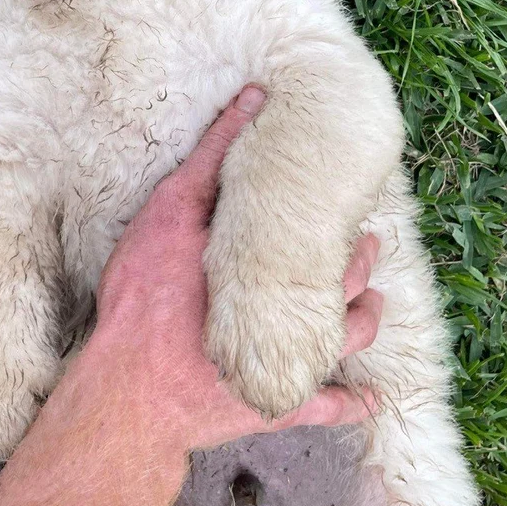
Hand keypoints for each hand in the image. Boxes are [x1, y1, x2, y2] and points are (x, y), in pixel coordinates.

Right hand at [87, 86, 381, 454]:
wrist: (131, 389)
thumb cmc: (144, 298)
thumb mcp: (169, 213)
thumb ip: (214, 156)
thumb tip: (254, 98)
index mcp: (271, 264)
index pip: (318, 231)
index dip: (336, 215)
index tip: (348, 197)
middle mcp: (295, 310)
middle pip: (342, 279)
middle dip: (356, 259)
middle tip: (366, 242)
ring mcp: (292, 362)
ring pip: (347, 336)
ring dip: (365, 317)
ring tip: (374, 303)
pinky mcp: (280, 406)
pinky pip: (331, 408)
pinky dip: (354, 402)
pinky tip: (372, 396)